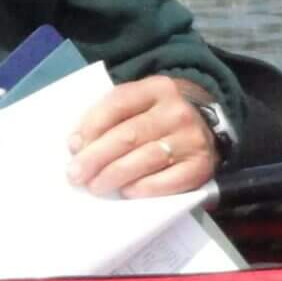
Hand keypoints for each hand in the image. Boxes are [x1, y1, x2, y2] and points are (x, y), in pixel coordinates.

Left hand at [66, 76, 217, 197]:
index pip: (118, 103)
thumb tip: (76, 145)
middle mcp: (177, 112)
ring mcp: (191, 139)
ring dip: (114, 176)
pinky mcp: (201, 167)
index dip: (91, 126)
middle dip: (96, 157)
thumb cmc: (159, 116)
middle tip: (75, 175)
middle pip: (129, 135)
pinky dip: (143, 188)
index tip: (73, 147)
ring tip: (95, 186)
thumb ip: (108, 116)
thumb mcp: (138, 103)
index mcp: (157, 88)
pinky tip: (126, 191)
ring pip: (145, 159)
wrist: (208, 127)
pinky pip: (168, 181)